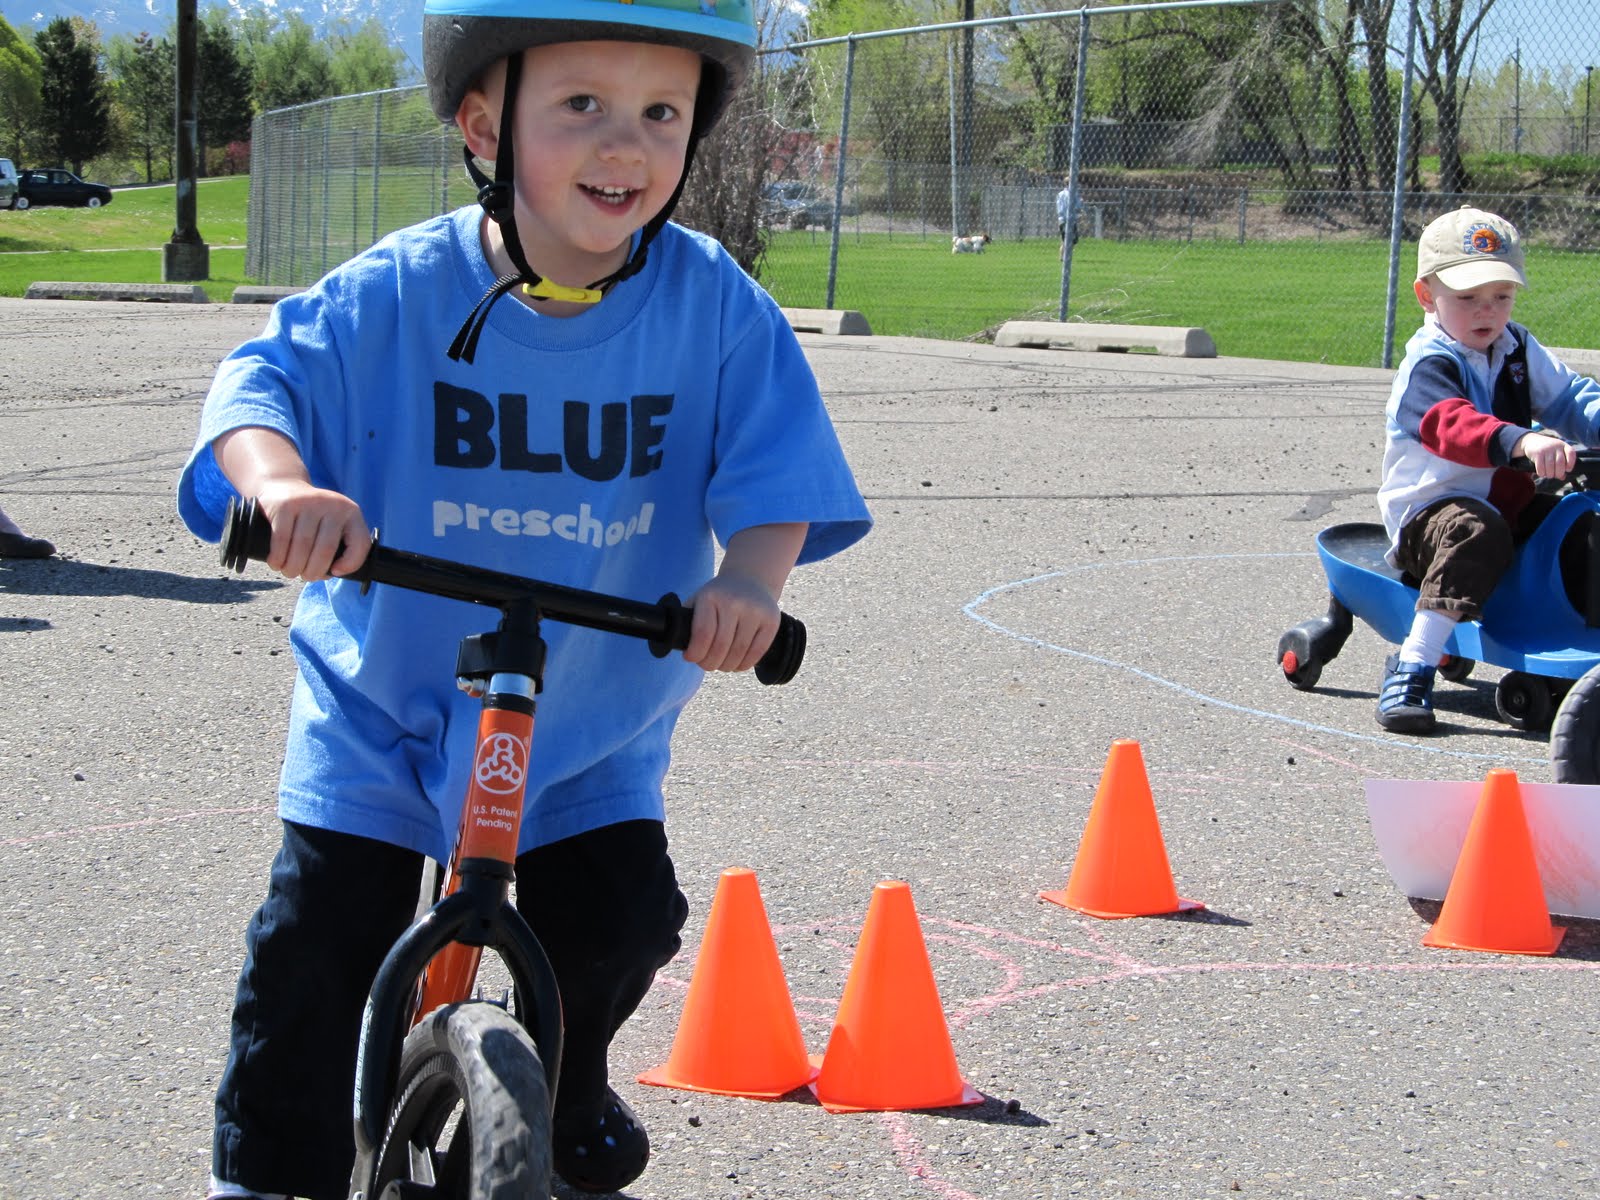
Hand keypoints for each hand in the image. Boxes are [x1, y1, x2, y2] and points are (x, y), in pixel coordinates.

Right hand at [254, 480, 370, 580]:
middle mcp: (333, 505)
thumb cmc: (311, 518)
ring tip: (290, 572)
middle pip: (326, 549)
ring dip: (294, 567)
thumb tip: (335, 572)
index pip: (360, 543)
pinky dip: (278, 558)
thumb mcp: (332, 525)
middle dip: (314, 571)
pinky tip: (276, 563)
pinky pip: (282, 539)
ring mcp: (308, 503)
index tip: (336, 572)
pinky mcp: (285, 505)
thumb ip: (339, 546)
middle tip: (305, 576)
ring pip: (302, 546)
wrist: (282, 487)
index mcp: (351, 513)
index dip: (350, 564)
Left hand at [683, 571, 780, 672]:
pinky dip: (744, 664)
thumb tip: (676, 645)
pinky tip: (737, 664)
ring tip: (722, 665)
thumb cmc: (719, 596)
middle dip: (710, 663)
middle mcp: (734, 602)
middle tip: (706, 665)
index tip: (691, 658)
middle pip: (720, 647)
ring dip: (727, 666)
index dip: (695, 653)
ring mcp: (755, 611)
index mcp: (711, 596)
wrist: (751, 579)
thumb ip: (687, 620)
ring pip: (738, 653)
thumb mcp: (699, 599)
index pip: (702, 634)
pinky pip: (757, 652)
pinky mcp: (771, 621)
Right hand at [1515, 432, 1577, 479]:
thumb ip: (1561, 464)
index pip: (1571, 453)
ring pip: (1550, 465)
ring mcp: (1546, 449)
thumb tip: (1562, 477)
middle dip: (1559, 472)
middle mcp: (1556, 446)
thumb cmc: (1548, 450)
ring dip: (1550, 474)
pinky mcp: (1537, 453)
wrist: (1532, 441)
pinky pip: (1540, 466)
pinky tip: (1542, 473)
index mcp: (1563, 445)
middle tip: (1556, 476)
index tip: (1568, 470)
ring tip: (1549, 475)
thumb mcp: (1556, 454)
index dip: (1571, 463)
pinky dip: (1542, 473)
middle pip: (1560, 462)